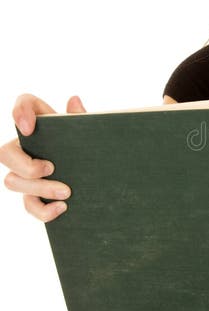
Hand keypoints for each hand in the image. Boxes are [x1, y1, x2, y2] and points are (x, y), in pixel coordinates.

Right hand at [1, 94, 85, 221]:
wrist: (98, 173)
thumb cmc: (89, 145)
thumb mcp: (88, 132)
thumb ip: (81, 119)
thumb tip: (74, 100)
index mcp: (44, 123)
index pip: (23, 104)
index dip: (19, 112)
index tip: (29, 127)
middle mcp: (27, 146)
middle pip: (5, 153)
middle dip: (26, 164)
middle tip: (51, 168)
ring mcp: (25, 172)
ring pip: (12, 181)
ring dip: (39, 189)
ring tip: (67, 192)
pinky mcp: (33, 195)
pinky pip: (28, 205)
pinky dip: (43, 210)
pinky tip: (62, 208)